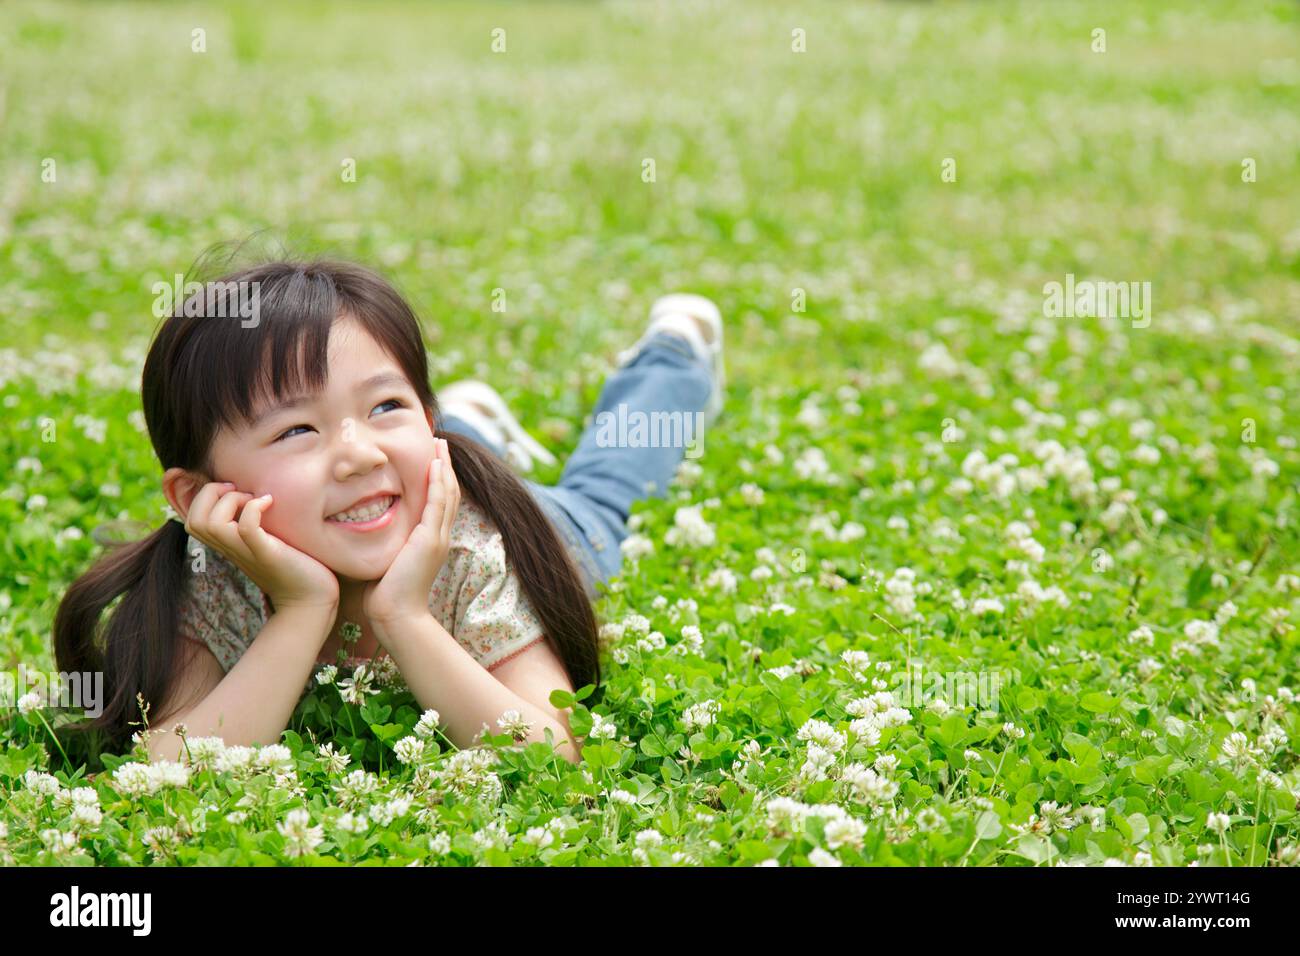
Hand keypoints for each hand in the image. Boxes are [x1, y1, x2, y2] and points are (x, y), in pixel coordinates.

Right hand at [184, 480, 339, 612]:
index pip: (192, 519)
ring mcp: (247, 553)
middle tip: (240, 491)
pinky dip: (253, 509)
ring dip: (230, 501)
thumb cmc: (294, 567)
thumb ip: (256, 525)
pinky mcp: (267, 554)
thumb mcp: (267, 541)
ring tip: (254, 499)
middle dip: (210, 494)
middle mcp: (232, 549)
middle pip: (194, 520)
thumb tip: (255, 495)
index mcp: (228, 545)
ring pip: (211, 524)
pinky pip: (246, 529)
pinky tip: (270, 502)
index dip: (205, 497)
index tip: (234, 490)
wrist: (311, 600)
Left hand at [363, 437, 459, 631]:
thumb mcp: (389, 560)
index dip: (438, 478)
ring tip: (440, 445)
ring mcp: (438, 537)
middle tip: (440, 443)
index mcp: (431, 540)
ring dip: (444, 467)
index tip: (432, 457)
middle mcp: (440, 536)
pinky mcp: (430, 539)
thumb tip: (368, 530)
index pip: (440, 502)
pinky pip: (438, 504)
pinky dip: (438, 482)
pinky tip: (435, 465)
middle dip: (445, 466)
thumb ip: (387, 543)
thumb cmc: (386, 593)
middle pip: (449, 492)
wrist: (395, 615)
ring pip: (447, 494)